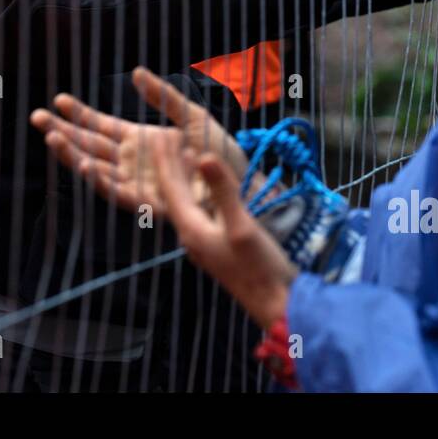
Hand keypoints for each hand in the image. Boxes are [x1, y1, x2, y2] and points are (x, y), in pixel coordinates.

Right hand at [30, 66, 246, 215]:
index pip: (101, 125)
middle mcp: (133, 161)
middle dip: (62, 132)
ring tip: (52, 138)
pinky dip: (100, 180)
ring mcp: (138, 182)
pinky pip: (118, 192)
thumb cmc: (220, 153)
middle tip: (37, 118)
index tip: (59, 100)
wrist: (242, 185)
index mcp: (140, 139)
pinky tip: (86, 165)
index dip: (79, 114)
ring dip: (73, 155)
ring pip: (96, 168)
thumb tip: (135, 73)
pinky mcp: (148, 201)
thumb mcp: (193, 116)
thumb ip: (164, 97)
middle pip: (89, 146)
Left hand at [158, 147, 296, 329]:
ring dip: (183, 178)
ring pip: (185, 203)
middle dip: (170, 165)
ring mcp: (203, 243)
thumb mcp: (241, 225)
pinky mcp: (216, 247)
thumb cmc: (259, 267)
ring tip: (185, 154)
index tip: (161, 133)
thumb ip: (222, 190)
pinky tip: (207, 187)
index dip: (166, 159)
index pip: (170, 186)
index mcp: (191, 228)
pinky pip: (198, 211)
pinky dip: (198, 192)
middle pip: (173, 194)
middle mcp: (190, 235)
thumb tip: (204, 155)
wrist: (276, 306)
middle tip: (167, 136)